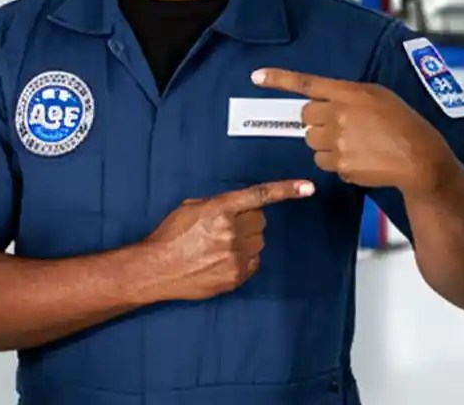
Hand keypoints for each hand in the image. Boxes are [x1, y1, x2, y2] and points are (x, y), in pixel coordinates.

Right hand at [142, 179, 314, 300]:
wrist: (155, 269)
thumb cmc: (170, 237)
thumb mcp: (191, 208)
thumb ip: (218, 204)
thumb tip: (236, 207)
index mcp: (220, 209)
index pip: (260, 195)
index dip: (287, 190)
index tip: (308, 188)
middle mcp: (231, 231)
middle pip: (260, 221)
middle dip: (246, 222)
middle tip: (225, 228)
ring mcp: (235, 256)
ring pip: (258, 242)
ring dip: (245, 241)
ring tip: (218, 247)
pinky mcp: (236, 276)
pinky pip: (253, 263)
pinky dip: (243, 261)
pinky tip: (221, 261)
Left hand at [251, 69, 456, 195]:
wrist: (419, 158)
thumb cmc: (404, 123)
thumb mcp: (379, 95)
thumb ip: (349, 94)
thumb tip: (325, 101)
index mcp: (350, 93)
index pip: (308, 84)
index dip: (280, 79)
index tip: (257, 76)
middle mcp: (339, 116)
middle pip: (306, 117)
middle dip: (317, 121)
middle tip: (340, 125)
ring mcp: (338, 143)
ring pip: (312, 141)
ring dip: (326, 142)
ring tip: (355, 143)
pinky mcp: (340, 166)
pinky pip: (326, 162)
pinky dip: (339, 161)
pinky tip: (362, 158)